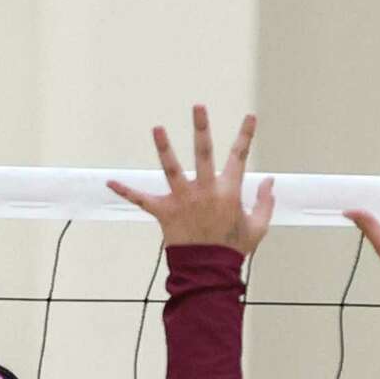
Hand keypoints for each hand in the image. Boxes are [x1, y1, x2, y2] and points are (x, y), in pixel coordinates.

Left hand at [108, 105, 274, 256]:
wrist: (208, 272)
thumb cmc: (233, 249)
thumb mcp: (257, 227)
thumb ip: (264, 203)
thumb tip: (269, 182)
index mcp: (228, 191)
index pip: (240, 157)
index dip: (246, 135)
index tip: (249, 116)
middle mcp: (205, 190)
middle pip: (203, 153)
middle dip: (201, 128)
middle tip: (198, 106)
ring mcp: (183, 200)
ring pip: (172, 169)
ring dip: (164, 147)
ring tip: (157, 128)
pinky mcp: (165, 213)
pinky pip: (142, 200)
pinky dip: (126, 192)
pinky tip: (109, 182)